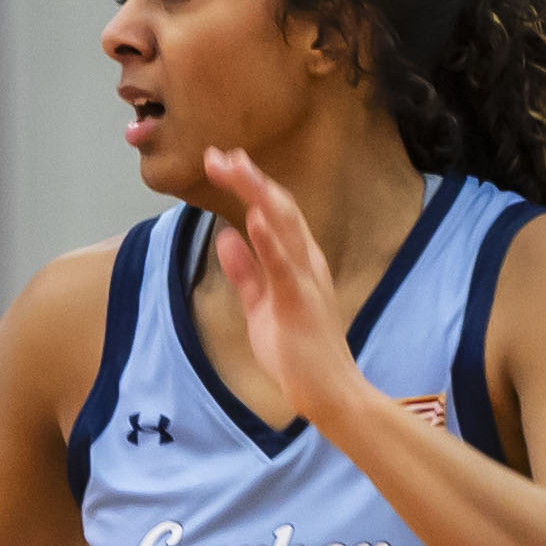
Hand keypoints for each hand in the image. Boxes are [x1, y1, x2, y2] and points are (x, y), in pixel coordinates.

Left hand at [200, 149, 374, 428]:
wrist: (326, 391)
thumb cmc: (297, 351)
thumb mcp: (261, 304)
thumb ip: (245, 271)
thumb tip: (227, 237)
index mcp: (298, 260)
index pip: (273, 212)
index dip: (249, 184)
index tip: (222, 162)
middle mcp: (306, 261)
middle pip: (279, 207)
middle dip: (249, 178)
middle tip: (219, 154)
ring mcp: (306, 279)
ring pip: (284, 225)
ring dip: (257, 194)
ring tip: (234, 167)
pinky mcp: (300, 302)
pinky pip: (284, 266)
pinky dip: (270, 239)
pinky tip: (253, 217)